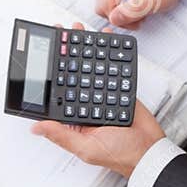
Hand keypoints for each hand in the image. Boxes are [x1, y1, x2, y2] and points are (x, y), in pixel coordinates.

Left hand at [31, 22, 165, 177]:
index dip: (52, 71)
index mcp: (74, 119)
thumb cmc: (119, 154)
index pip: (59, 90)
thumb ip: (62, 135)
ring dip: (87, 48)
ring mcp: (103, 94)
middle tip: (65, 33)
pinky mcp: (120, 89)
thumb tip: (37, 126)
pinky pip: (112, 68)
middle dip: (69, 52)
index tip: (48, 53)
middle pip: (74, 73)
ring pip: (92, 67)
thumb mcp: (86, 148)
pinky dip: (110, 54)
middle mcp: (86, 104)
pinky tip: (106, 41)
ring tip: (81, 31)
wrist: (149, 150)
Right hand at [95, 0, 183, 28]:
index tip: (136, 21)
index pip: (105, 4)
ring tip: (137, 10)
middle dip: (119, 16)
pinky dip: (117, 6)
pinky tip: (131, 5)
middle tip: (138, 17)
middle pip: (101, 4)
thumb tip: (114, 18)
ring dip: (118, 12)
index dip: (119, 19)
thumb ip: (135, 10)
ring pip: (102, 3)